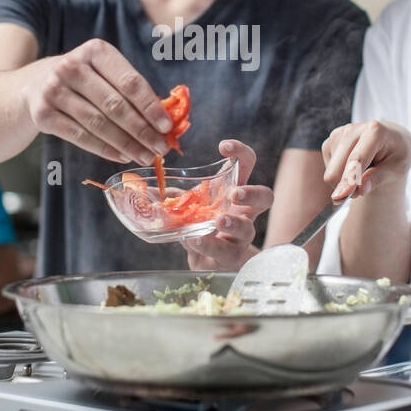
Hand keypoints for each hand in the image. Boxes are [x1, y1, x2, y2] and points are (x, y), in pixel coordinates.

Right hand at [22, 39, 172, 164]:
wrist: (34, 84)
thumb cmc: (83, 80)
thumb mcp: (103, 72)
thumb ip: (131, 91)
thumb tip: (164, 122)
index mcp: (95, 51)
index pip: (129, 82)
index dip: (150, 106)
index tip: (167, 127)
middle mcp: (71, 67)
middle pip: (115, 105)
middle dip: (142, 130)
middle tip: (160, 148)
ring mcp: (54, 90)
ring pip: (99, 124)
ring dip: (126, 144)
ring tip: (145, 156)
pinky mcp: (43, 114)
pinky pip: (80, 136)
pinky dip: (105, 149)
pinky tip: (122, 156)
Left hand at [182, 139, 273, 270]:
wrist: (209, 263)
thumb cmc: (203, 228)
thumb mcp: (189, 208)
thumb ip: (171, 198)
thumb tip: (145, 190)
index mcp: (234, 192)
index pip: (247, 165)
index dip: (241, 153)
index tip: (224, 147)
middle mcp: (244, 212)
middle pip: (265, 197)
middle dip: (252, 193)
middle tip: (234, 193)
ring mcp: (240, 237)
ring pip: (248, 228)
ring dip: (233, 222)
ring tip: (218, 220)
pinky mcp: (230, 257)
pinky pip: (224, 251)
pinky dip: (209, 244)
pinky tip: (196, 239)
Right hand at [320, 120, 410, 200]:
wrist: (391, 140)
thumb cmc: (397, 154)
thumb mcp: (397, 168)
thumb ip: (379, 178)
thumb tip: (361, 189)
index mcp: (375, 131)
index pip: (357, 159)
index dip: (349, 179)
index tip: (341, 196)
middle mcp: (353, 129)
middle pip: (337, 168)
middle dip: (346, 187)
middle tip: (363, 190)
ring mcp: (339, 134)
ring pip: (331, 172)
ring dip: (344, 182)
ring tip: (363, 175)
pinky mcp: (330, 141)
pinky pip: (328, 169)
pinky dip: (340, 175)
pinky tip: (353, 167)